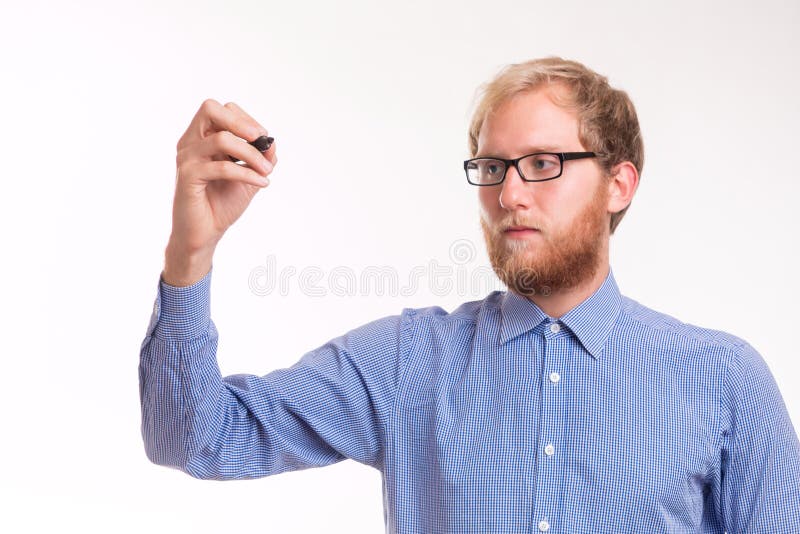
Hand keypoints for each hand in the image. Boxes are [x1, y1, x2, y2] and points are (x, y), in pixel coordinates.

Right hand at [163, 99, 276, 285]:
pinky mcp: (188, 176)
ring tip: (267, 170)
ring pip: (221, 139)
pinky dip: (247, 173)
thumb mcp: (249, 175)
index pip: (221, 109)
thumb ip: (261, 157)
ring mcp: (187, 158)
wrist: (205, 233)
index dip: (245, 119)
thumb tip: (272, 142)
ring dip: (251, 154)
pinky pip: (222, 167)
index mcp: (201, 137)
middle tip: (262, 140)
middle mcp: (190, 142)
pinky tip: (262, 183)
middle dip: (242, 122)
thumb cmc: (223, 202)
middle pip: (210, 108)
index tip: (263, 139)